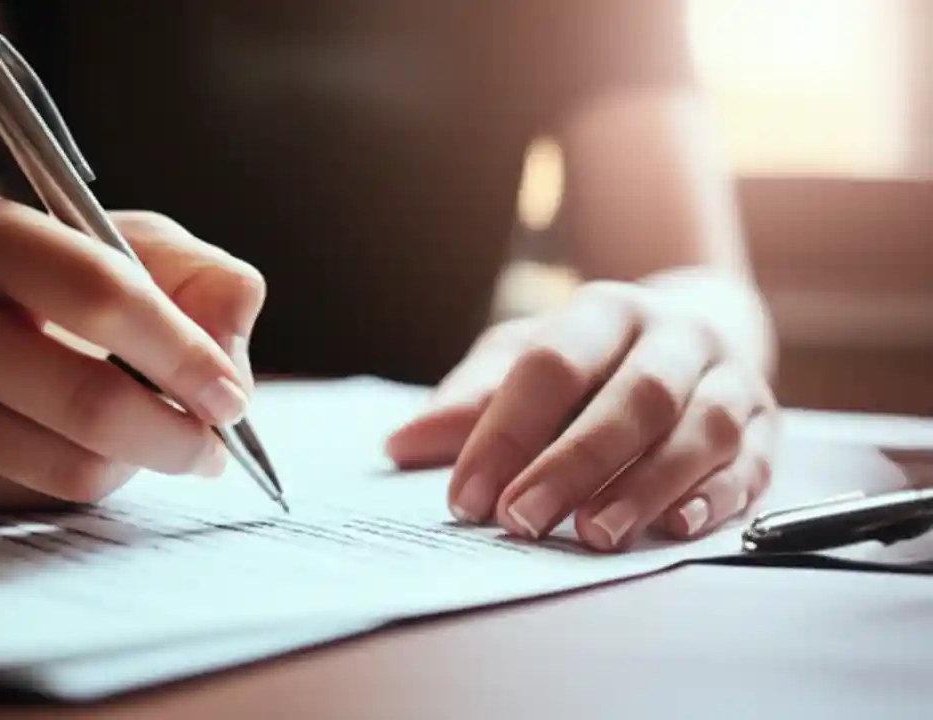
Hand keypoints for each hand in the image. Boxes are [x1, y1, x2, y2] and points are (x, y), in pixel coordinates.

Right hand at [0, 192, 264, 507]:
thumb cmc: (36, 281)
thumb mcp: (118, 244)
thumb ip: (197, 278)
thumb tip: (234, 350)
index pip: (102, 295)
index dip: (184, 353)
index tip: (231, 396)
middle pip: (88, 401)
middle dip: (176, 434)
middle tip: (214, 445)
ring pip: (68, 467)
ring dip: (139, 464)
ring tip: (158, 441)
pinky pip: (36, 499)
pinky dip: (88, 482)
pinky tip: (91, 452)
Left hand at [385, 281, 776, 551]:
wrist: (696, 330)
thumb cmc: (592, 357)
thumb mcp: (523, 357)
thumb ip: (471, 400)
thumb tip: (400, 445)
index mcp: (606, 310)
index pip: (551, 366)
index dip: (506, 432)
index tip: (466, 497)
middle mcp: (676, 336)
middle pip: (633, 397)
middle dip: (573, 462)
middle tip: (521, 520)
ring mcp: (731, 379)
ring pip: (701, 429)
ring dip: (647, 485)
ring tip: (594, 535)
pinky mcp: (770, 430)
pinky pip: (753, 464)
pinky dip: (715, 497)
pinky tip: (675, 528)